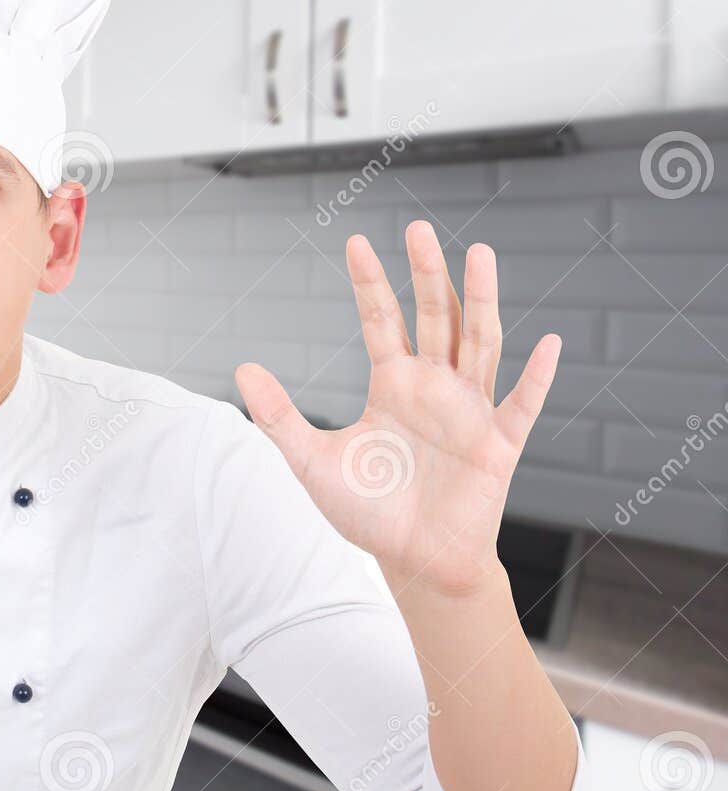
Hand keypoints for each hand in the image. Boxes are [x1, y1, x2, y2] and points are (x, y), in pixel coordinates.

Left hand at [234, 220, 559, 597]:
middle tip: (418, 228)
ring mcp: (470, 412)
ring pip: (479, 343)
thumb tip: (242, 367)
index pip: (381, 321)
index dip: (370, 284)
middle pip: (434, 317)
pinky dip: (537, 377)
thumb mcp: (311, 460)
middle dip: (427, 274)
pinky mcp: (498, 445)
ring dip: (482, 301)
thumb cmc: (369, 511)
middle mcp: (434, 388)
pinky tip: (549, 344)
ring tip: (480, 254)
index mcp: (393, 385)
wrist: (413, 562)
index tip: (354, 242)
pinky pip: (522, 406)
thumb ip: (280, 415)